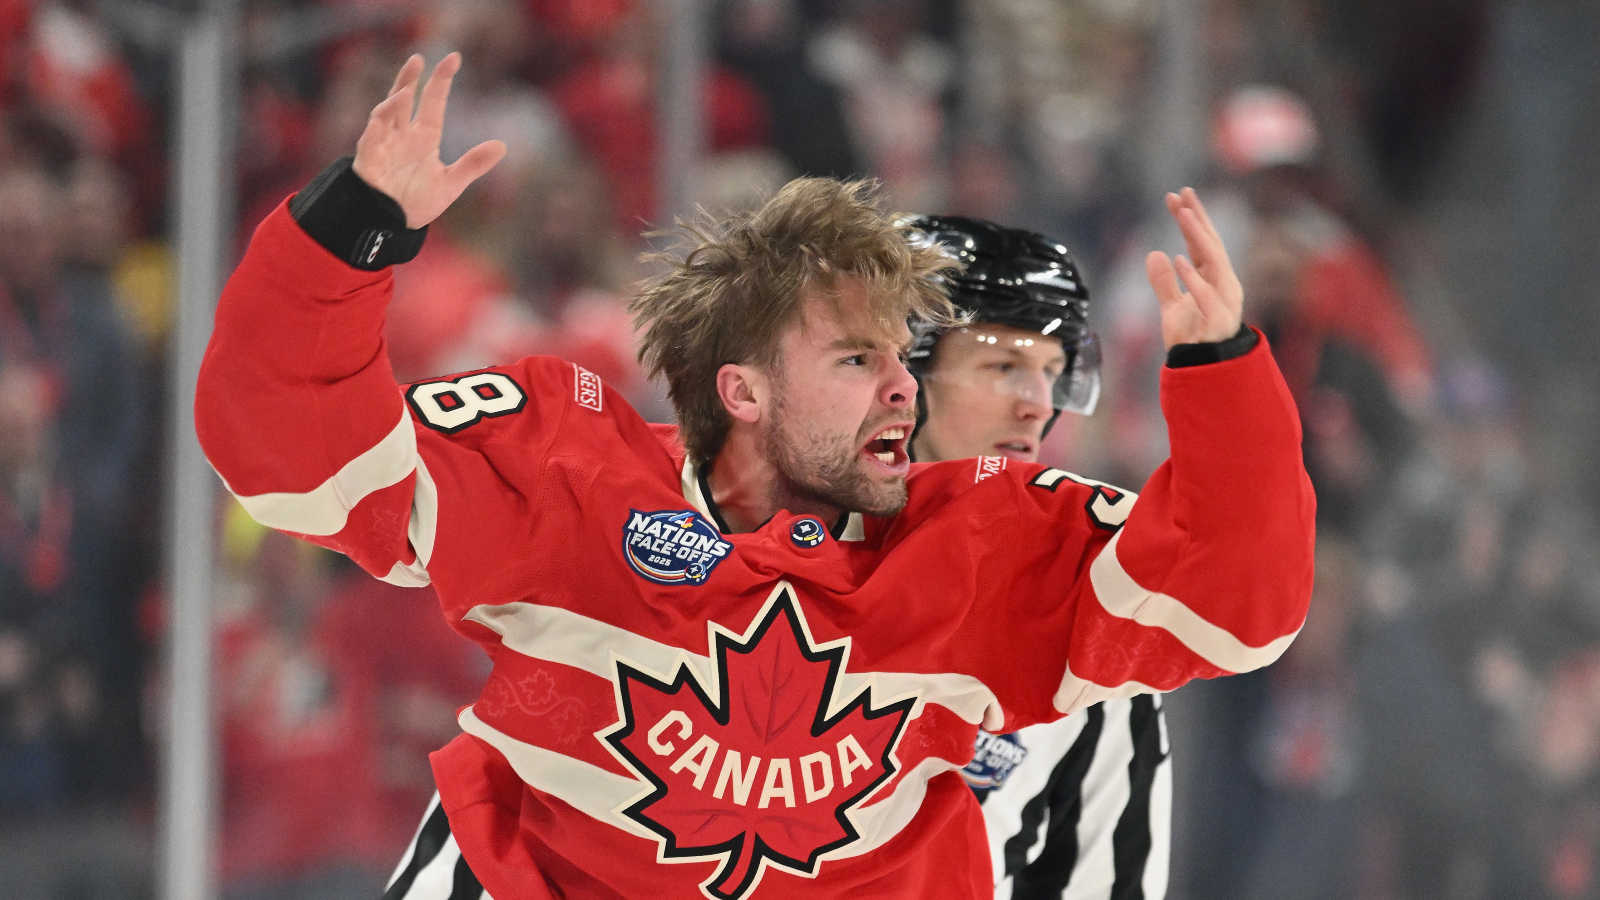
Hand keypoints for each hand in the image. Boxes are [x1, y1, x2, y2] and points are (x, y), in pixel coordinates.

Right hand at [352, 53, 506, 229]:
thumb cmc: (416, 202)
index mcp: (424, 137)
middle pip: (404, 99)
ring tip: (406, 92)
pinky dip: (375, 129)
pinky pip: (369, 141)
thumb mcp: (451, 184)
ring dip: (393, 102)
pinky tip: (381, 120)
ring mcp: (383, 146)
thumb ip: (473, 164)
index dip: (441, 81)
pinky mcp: (368, 162)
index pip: (433, 102)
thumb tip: (502, 145)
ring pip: (385, 115)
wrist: (391, 226)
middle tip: (419, 59)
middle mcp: (402, 136)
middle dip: (409, 79)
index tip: (453, 58)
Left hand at [1145, 188, 1243, 349]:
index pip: (1201, 243)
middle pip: (1209, 244)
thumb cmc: (1192, 337)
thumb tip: (1153, 254)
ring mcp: (1223, 300)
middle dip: (1197, 218)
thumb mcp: (1171, 307)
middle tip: (1182, 193)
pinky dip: (1192, 278)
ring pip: (1213, 261)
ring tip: (1183, 214)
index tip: (1176, 196)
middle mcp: (1223, 284)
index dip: (1191, 219)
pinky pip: (1205, 295)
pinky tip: (1178, 259)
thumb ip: (1163, 282)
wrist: (1202, 368)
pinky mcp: (1218, 318)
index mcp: (1213, 279)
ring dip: (1197, 237)